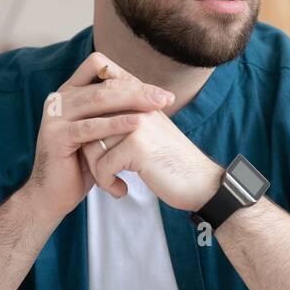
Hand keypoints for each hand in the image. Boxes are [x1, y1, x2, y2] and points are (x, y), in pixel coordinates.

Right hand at [21, 52, 174, 223]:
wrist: (53, 195)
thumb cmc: (81, 164)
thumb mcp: (99, 132)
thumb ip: (114, 111)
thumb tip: (150, 93)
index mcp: (69, 92)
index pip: (99, 66)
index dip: (128, 74)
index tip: (157, 90)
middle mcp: (59, 98)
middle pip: (104, 84)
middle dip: (139, 90)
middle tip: (166, 98)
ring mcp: (55, 115)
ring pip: (98, 100)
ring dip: (133, 101)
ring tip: (158, 106)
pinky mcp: (56, 135)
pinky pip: (91, 126)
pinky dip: (116, 123)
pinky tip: (137, 124)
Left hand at [80, 104, 222, 211]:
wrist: (200, 182)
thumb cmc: (171, 161)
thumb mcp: (151, 130)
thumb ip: (127, 117)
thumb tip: (89, 117)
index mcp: (141, 99)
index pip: (99, 101)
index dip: (89, 125)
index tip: (93, 148)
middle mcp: (138, 105)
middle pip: (89, 125)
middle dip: (89, 153)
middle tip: (101, 172)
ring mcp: (137, 124)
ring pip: (91, 147)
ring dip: (97, 172)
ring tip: (112, 183)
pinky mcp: (136, 147)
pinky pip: (102, 166)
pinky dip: (107, 183)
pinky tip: (121, 190)